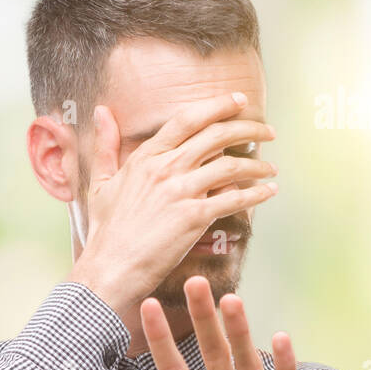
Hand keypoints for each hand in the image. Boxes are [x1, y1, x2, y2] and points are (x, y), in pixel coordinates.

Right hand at [67, 93, 277, 313]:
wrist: (110, 268)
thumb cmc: (106, 231)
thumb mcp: (99, 182)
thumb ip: (105, 145)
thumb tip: (100, 111)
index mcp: (145, 157)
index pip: (187, 119)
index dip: (218, 106)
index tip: (239, 101)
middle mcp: (165, 168)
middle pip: (217, 135)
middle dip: (249, 128)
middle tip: (268, 131)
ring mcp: (181, 191)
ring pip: (231, 165)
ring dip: (258, 164)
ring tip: (270, 168)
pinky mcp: (194, 217)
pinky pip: (235, 198)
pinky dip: (257, 193)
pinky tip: (268, 192)